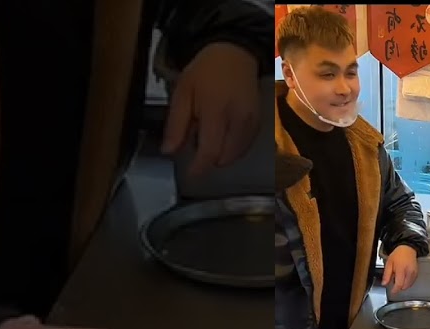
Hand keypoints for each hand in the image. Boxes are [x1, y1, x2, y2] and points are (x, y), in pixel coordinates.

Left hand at [161, 42, 259, 177]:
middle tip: (198, 140)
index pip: (209, 152)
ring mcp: (252, 124)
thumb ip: (176, 124)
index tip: (189, 174)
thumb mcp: (182, 92)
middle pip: (224, 158)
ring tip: (211, 135)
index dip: (199, 168)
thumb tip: (169, 152)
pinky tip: (224, 134)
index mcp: (216, 112)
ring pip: (235, 156)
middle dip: (208, 158)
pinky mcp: (260, 125)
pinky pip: (245, 148)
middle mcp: (239, 122)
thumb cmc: (204, 73)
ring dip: (221, 155)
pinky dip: (233, 149)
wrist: (235, 55)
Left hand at [382, 245, 418, 291]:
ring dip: (403, 285)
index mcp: (401, 270)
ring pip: (408, 285)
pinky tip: (404, 277)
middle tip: (394, 282)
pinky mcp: (416, 273)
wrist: (407, 249)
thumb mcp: (389, 263)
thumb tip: (384, 284)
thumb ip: (387, 275)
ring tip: (399, 278)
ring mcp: (414, 273)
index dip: (395, 290)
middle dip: (399, 287)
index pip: (399, 284)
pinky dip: (407, 283)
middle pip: (404, 287)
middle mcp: (409, 272)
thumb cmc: (398, 255)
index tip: (392, 291)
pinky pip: (412, 282)